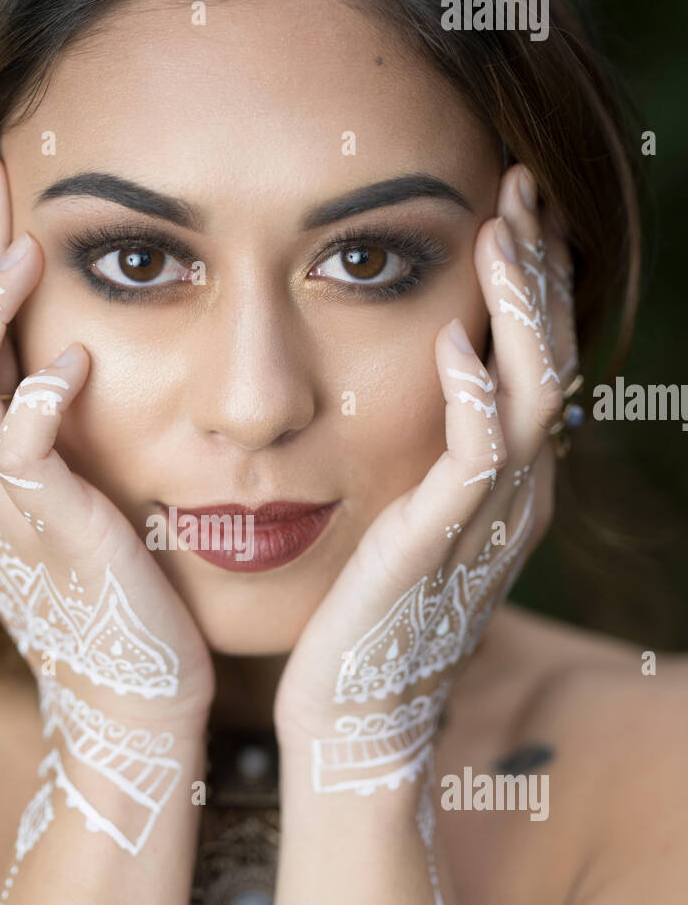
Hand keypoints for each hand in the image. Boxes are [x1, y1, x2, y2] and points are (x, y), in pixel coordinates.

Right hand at [0, 151, 213, 856]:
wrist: (134, 698)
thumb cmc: (127, 598)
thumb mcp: (86, 501)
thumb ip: (71, 438)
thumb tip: (83, 364)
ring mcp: (2, 508)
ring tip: (20, 248)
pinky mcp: (49, 534)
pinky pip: (20, 457)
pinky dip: (38, 404)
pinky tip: (71, 358)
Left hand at [274, 165, 575, 803]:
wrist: (354, 718)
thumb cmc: (362, 622)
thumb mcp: (405, 526)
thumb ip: (424, 466)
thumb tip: (414, 399)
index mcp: (505, 486)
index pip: (534, 361)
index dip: (532, 285)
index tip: (509, 212)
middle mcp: (515, 495)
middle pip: (549, 360)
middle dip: (538, 270)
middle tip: (519, 186)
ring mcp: (488, 520)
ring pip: (531, 393)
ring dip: (520, 309)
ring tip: (502, 230)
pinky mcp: (442, 543)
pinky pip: (476, 460)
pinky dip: (474, 399)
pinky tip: (455, 345)